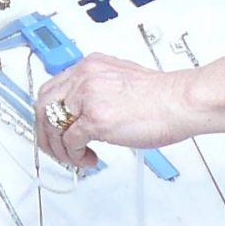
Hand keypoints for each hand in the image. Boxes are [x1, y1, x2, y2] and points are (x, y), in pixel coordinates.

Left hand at [35, 54, 193, 169]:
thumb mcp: (121, 80)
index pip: (53, 88)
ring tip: (75, 158)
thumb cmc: (161, 95)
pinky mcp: (95, 119)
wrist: (180, 101)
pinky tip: (88, 159)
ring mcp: (88, 97)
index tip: (55, 128)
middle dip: (46, 132)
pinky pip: (70, 141)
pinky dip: (75, 155)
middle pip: (44, 104)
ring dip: (59, 148)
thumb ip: (100, 89)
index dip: (50, 113)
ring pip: (52, 124)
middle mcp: (85, 77)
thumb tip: (87, 110)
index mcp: (91, 66)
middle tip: (57, 148)